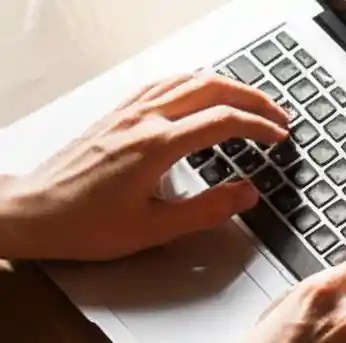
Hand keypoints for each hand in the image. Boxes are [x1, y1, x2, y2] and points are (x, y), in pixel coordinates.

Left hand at [0, 73, 288, 260]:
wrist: (35, 213)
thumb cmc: (85, 225)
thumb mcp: (154, 229)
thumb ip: (208, 210)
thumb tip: (247, 194)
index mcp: (156, 147)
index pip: (222, 122)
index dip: (259, 127)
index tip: (278, 137)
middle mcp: (142, 121)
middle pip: (210, 89)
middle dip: (251, 99)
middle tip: (277, 115)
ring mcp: (127, 113)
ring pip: (186, 80)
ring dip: (225, 86)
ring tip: (249, 102)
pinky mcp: (116, 115)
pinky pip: (161, 84)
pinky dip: (192, 83)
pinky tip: (201, 92)